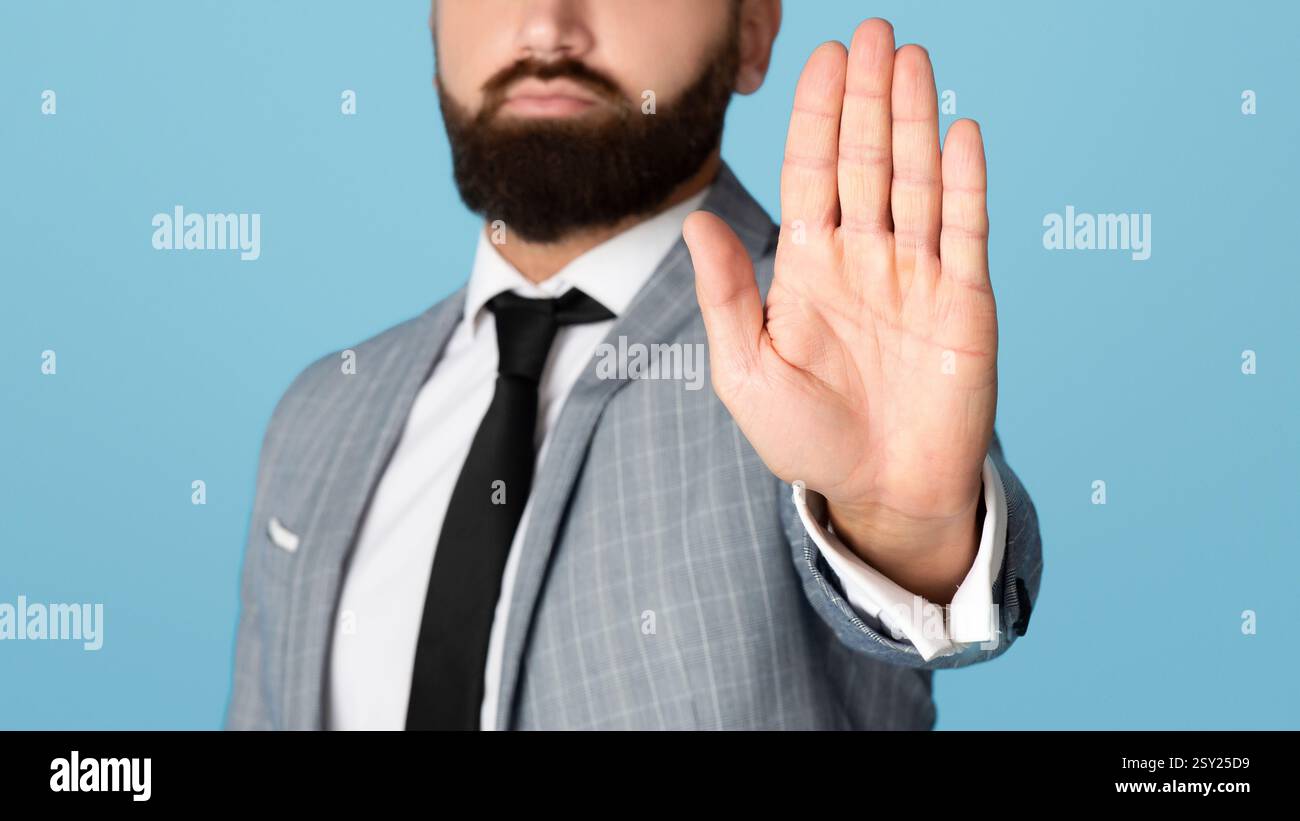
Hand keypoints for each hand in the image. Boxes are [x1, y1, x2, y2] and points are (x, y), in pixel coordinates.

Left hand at [683, 19, 995, 601]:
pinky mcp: (965, 302)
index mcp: (809, 268)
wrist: (881, 493)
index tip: (823, 58)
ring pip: (916, 180)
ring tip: (912, 59)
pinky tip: (961, 132)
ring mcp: (918, 275)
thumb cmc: (807, 439)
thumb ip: (726, 296)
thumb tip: (697, 221)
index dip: (817, 116)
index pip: (813, 174)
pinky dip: (966, 182)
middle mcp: (864, 259)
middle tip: (872, 31)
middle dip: (867, 97)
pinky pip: (967, 230)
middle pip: (865, 161)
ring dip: (914, 121)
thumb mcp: (747, 372)